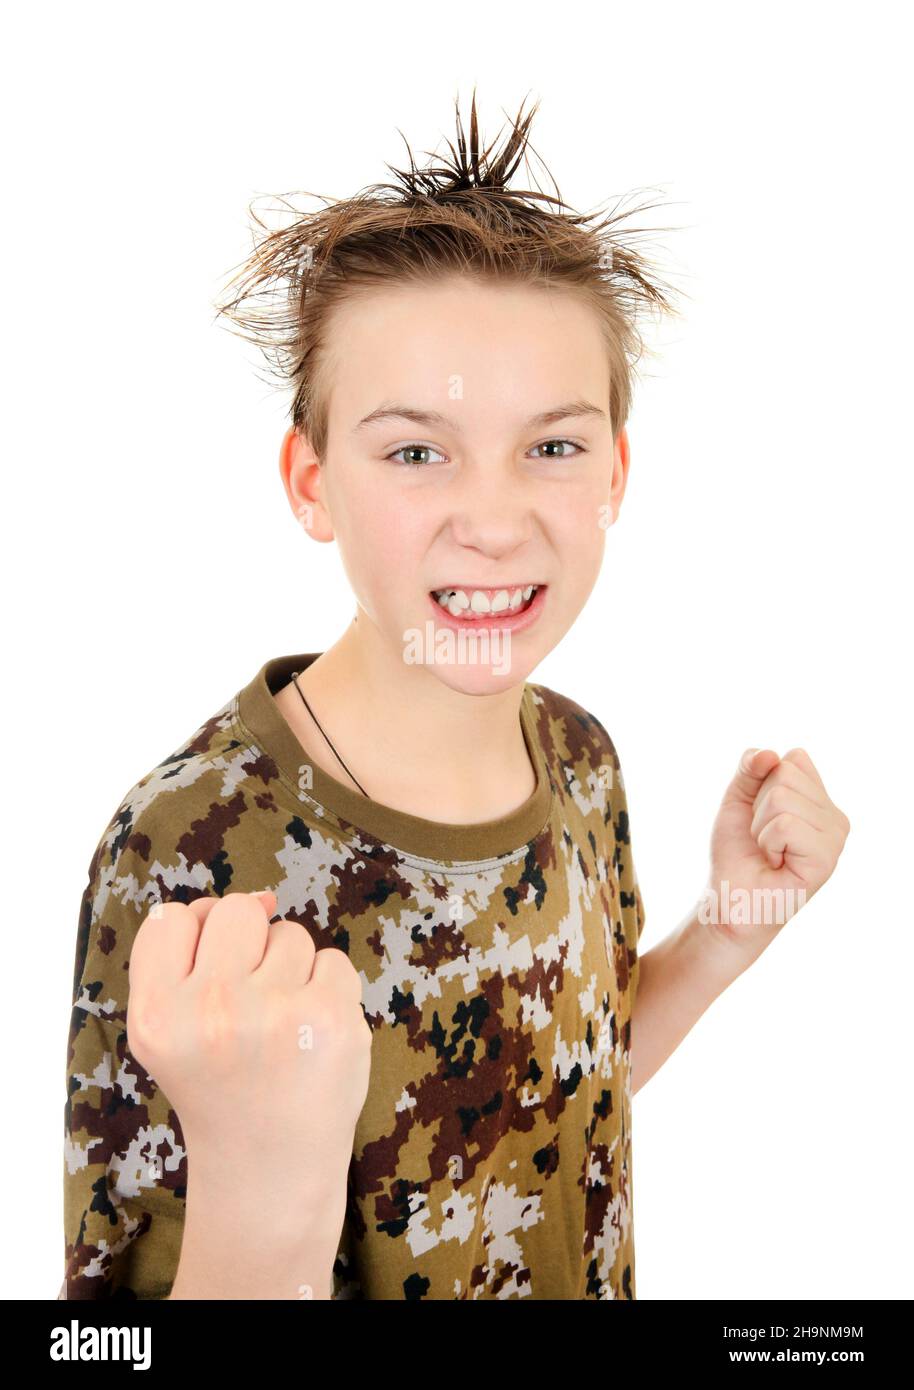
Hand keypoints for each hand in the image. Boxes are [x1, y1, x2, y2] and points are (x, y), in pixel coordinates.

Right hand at [127, 890, 372, 1204]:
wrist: (268, 1167)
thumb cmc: (220, 1084)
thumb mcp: (171, 1028)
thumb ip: (190, 952)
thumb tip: (263, 896)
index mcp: (156, 1016)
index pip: (170, 919)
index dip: (195, 942)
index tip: (206, 984)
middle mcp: (210, 1012)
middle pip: (237, 910)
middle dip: (249, 946)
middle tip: (249, 1006)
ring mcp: (274, 1014)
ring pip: (289, 934)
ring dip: (290, 971)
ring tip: (280, 1030)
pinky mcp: (330, 1019)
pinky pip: (332, 960)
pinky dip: (328, 990)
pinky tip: (311, 1036)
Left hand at [701, 747, 849, 953]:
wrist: (730, 897)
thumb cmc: (737, 852)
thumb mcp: (738, 799)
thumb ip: (751, 768)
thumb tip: (769, 753)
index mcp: (820, 799)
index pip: (793, 758)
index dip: (762, 784)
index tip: (762, 816)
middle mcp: (835, 817)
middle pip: (785, 775)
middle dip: (758, 806)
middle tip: (763, 839)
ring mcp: (835, 838)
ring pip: (782, 798)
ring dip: (760, 827)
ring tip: (769, 852)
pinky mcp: (827, 858)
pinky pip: (785, 824)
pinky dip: (767, 842)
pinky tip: (776, 863)